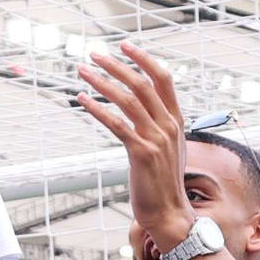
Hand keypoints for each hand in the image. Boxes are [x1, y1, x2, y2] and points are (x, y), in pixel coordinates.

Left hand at [78, 43, 193, 255]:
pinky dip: (97, 108)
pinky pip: (116, 123)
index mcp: (176, 120)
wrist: (170, 214)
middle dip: (116, 64)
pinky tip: (82, 99)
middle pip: (142, 82)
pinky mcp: (141, 153)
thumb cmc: (164, 184)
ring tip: (83, 71)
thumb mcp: (169, 150)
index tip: (124, 45)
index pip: (163, 78)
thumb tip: (143, 112)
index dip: (143, 58)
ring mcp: (157, 138)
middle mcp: (169, 125)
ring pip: (128, 98)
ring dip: (102, 81)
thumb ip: (160, 127)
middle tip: (95, 54)